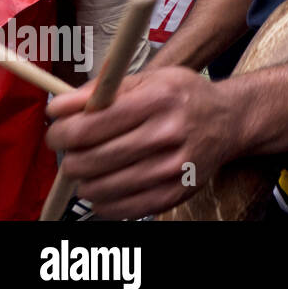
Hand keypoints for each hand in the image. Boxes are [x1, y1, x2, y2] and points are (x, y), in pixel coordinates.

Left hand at [45, 66, 241, 218]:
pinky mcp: (174, 194)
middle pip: (87, 161)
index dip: (60, 132)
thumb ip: (104, 90)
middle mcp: (167, 134)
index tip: (57, 130)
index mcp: (158, 100)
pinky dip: (102, 201)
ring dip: (84, 180)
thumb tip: (59, 108)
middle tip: (73, 150)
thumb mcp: (152, 78)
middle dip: (68, 157)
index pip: (87, 127)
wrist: (230, 122)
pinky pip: (118, 210)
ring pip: (97, 189)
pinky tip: (108, 184)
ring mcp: (172, 169)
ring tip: (93, 166)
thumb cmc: (185, 98)